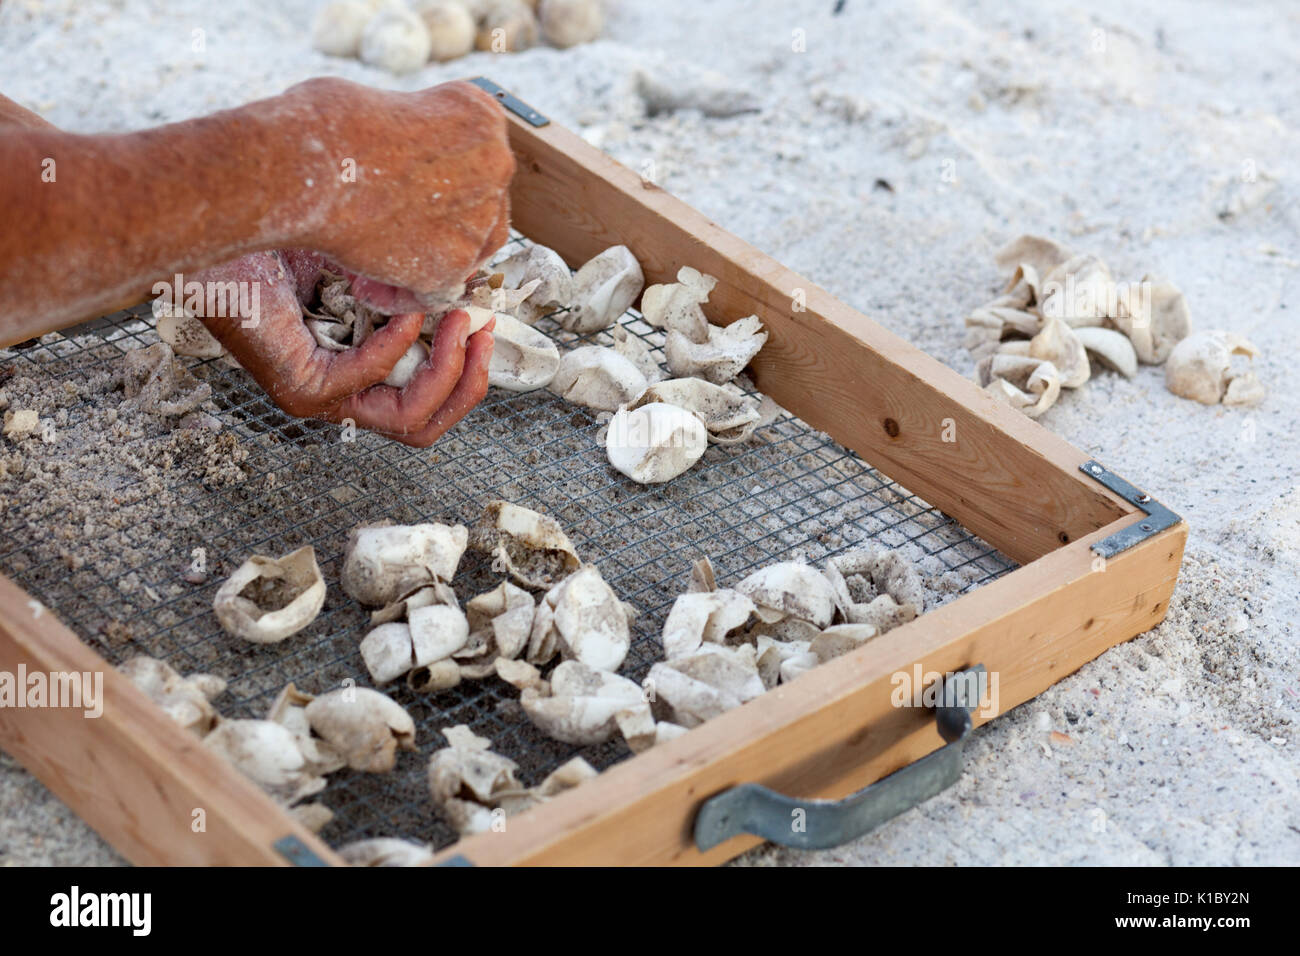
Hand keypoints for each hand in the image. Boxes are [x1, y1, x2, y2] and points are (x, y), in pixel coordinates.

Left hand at [192, 249, 493, 446]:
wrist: (215, 229)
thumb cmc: (279, 241)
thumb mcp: (365, 265)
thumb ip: (412, 286)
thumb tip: (472, 283)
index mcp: (354, 375)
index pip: (426, 405)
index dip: (467, 374)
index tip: (485, 323)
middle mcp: (338, 397)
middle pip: (427, 427)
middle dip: (469, 383)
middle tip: (483, 330)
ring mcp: (319, 399)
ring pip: (408, 419)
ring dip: (446, 370)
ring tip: (458, 321)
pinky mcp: (300, 387)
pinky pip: (368, 380)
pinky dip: (396, 344)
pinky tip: (408, 308)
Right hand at [282, 78, 514, 312]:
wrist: (302, 166)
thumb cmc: (323, 126)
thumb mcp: (387, 107)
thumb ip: (417, 137)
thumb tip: (410, 160)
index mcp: (481, 116)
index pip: (475, 164)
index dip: (435, 186)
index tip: (397, 196)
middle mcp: (495, 164)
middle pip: (478, 209)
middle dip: (434, 225)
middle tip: (386, 235)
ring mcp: (480, 217)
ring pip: (462, 253)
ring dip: (421, 262)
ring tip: (367, 263)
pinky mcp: (454, 264)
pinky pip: (436, 291)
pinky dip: (402, 294)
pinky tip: (367, 285)